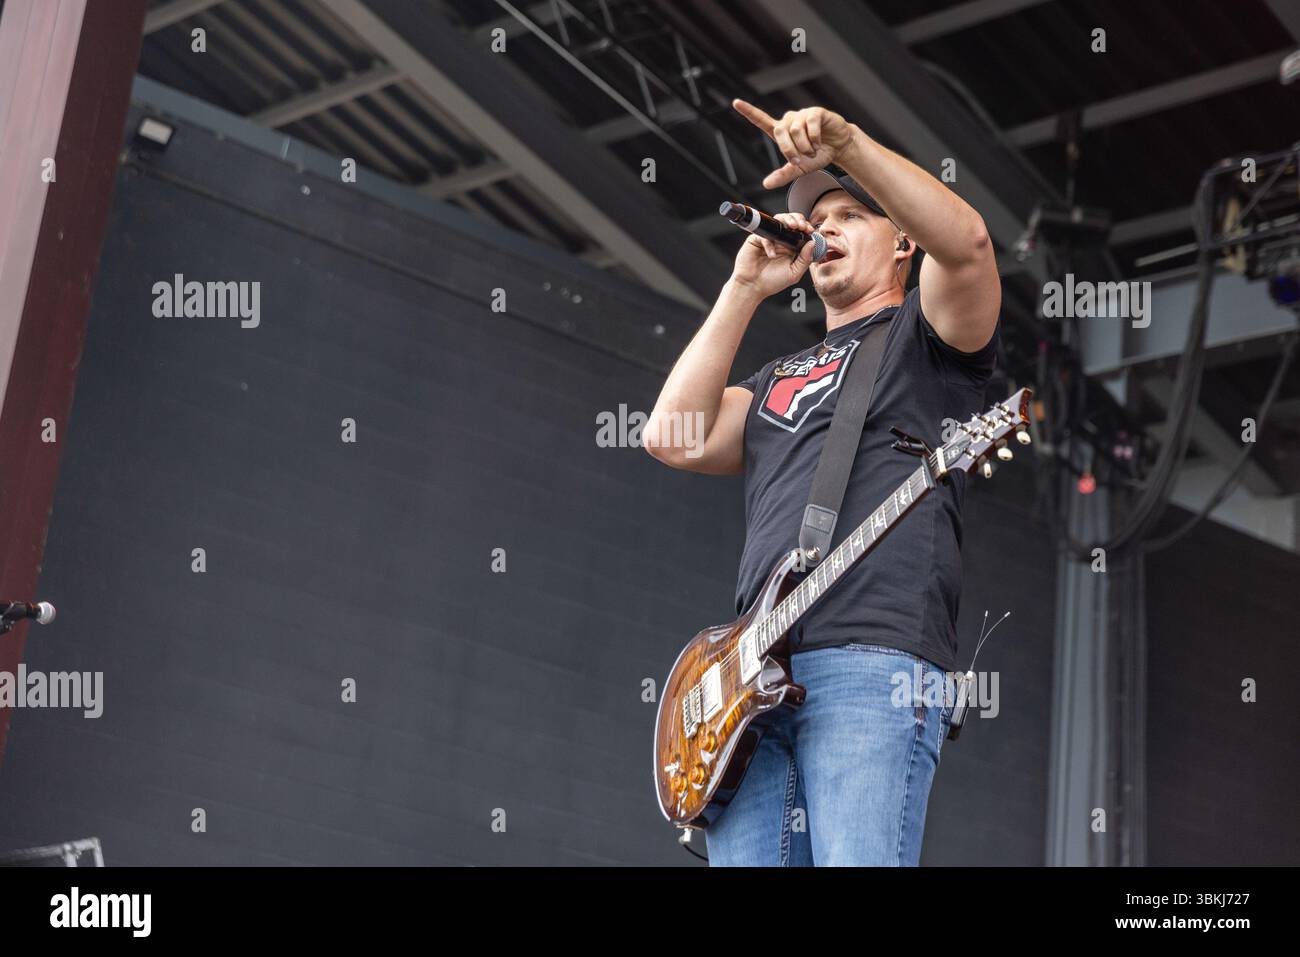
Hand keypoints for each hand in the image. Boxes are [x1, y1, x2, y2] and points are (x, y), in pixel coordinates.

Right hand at [730, 211, 816, 298]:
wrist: (753, 287)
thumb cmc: (772, 282)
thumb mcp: (794, 273)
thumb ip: (805, 259)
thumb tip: (812, 243)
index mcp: (792, 247)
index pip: (801, 231)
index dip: (806, 227)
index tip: (810, 230)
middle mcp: (781, 240)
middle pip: (791, 221)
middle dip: (798, 219)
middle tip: (802, 226)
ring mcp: (769, 238)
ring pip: (778, 220)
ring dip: (787, 220)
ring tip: (792, 227)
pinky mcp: (757, 239)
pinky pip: (764, 234)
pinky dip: (769, 242)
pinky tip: (771, 255)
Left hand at [732, 100, 858, 189]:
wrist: (839, 148)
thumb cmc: (817, 156)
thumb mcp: (799, 169)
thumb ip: (783, 175)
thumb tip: (766, 184)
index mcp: (781, 133)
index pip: (761, 120)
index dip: (749, 111)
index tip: (736, 102)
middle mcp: (789, 121)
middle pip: (779, 131)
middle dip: (788, 149)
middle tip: (799, 159)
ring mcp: (802, 115)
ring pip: (795, 129)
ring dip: (805, 146)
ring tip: (813, 151)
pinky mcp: (816, 112)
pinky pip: (810, 124)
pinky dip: (814, 138)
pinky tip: (819, 142)